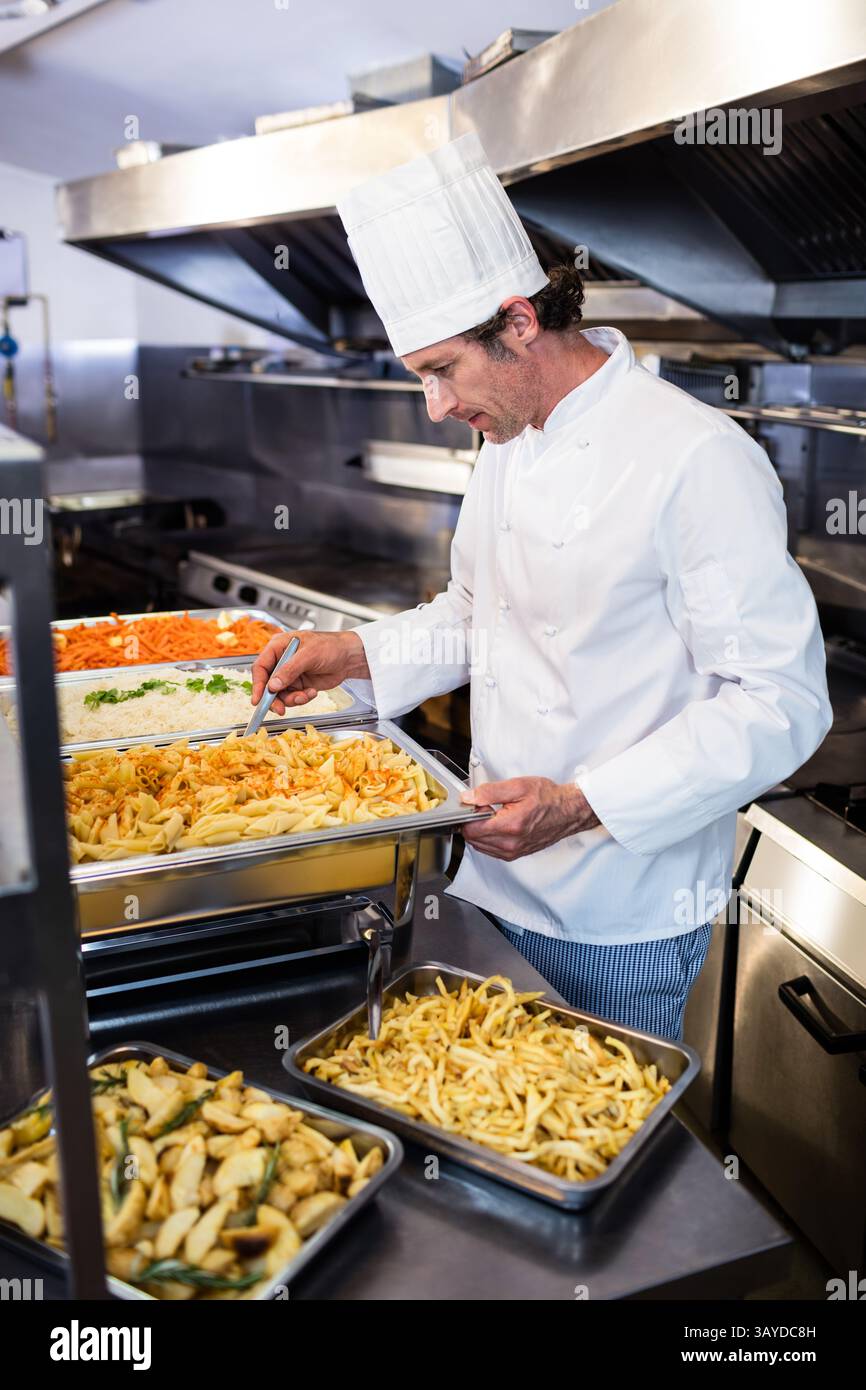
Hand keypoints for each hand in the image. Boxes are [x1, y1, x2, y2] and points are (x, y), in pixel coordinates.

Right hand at [250, 630, 369, 715]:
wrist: (349, 658)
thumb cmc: (330, 647)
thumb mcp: (309, 655)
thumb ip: (289, 670)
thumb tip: (272, 685)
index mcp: (278, 647)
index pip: (260, 667)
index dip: (257, 684)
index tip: (258, 700)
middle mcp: (281, 661)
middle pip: (268, 684)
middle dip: (274, 698)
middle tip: (280, 709)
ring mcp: (289, 674)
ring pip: (280, 694)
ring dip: (291, 699)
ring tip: (305, 695)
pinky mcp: (298, 685)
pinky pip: (293, 697)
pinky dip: (301, 698)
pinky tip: (312, 692)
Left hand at [460, 777, 600, 860]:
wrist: (568, 811)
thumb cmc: (548, 798)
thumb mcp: (518, 786)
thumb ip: (489, 792)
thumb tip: (468, 798)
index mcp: (510, 826)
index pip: (470, 828)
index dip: (470, 814)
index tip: (479, 804)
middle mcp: (510, 844)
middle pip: (472, 838)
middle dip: (473, 822)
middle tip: (487, 808)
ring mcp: (512, 852)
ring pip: (479, 845)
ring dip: (481, 831)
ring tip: (495, 815)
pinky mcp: (514, 855)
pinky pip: (490, 850)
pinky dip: (488, 838)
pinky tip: (499, 825)